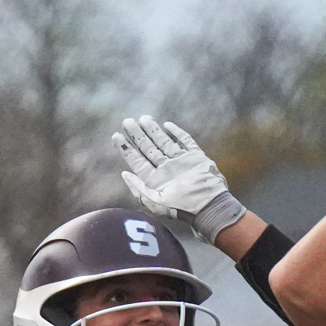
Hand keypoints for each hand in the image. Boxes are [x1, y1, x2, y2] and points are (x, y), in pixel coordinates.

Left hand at [113, 116, 246, 242]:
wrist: (209, 206)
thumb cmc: (181, 208)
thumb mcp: (155, 202)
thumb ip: (139, 188)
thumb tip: (124, 174)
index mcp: (155, 181)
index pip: (137, 161)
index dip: (126, 148)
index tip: (116, 135)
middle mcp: (166, 170)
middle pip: (148, 149)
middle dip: (137, 135)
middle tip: (127, 121)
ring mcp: (181, 162)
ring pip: (164, 142)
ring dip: (153, 130)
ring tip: (143, 118)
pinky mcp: (195, 157)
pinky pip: (185, 141)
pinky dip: (177, 132)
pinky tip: (167, 125)